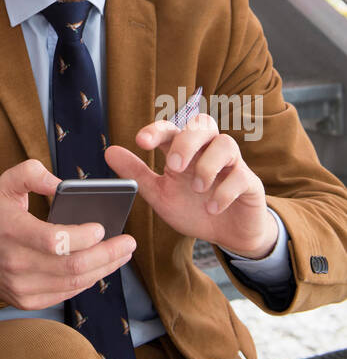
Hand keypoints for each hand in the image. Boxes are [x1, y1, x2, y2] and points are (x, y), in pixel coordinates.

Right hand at [0, 160, 136, 308]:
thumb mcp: (5, 183)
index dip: (83, 237)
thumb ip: (32, 173)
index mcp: (10, 231)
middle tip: (129, 242)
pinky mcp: (28, 301)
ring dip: (104, 269)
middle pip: (72, 267)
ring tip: (122, 253)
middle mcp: (15, 264)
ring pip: (74, 284)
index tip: (102, 227)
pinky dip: (89, 280)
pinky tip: (101, 266)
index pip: (54, 241)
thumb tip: (61, 184)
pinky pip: (67, 294)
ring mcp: (21, 287)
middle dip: (107, 255)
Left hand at [104, 114, 276, 257]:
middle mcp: (208, 150)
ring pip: (225, 143)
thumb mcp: (160, 194)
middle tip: (173, 167)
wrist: (227, 234)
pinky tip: (212, 208)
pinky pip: (241, 176)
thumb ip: (137, 174)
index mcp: (184, 150)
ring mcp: (231, 164)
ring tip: (196, 188)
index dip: (156, 130)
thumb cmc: (193, 208)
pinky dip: (225, 191)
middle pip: (202, 125)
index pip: (170, 129)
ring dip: (208, 164)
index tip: (140, 142)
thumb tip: (108, 152)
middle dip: (186, 142)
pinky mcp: (249, 182)